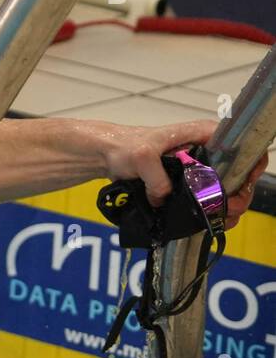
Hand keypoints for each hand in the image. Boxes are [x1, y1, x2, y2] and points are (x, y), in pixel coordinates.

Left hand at [102, 118, 267, 227]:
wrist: (108, 155)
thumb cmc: (125, 146)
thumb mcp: (140, 156)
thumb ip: (155, 176)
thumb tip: (164, 198)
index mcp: (204, 135)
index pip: (243, 146)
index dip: (250, 167)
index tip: (240, 187)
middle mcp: (207, 151)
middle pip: (239, 176)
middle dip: (238, 196)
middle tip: (227, 210)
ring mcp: (200, 170)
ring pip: (226, 192)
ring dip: (226, 208)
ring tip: (218, 219)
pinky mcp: (189, 185)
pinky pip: (207, 200)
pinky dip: (210, 213)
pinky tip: (207, 222)